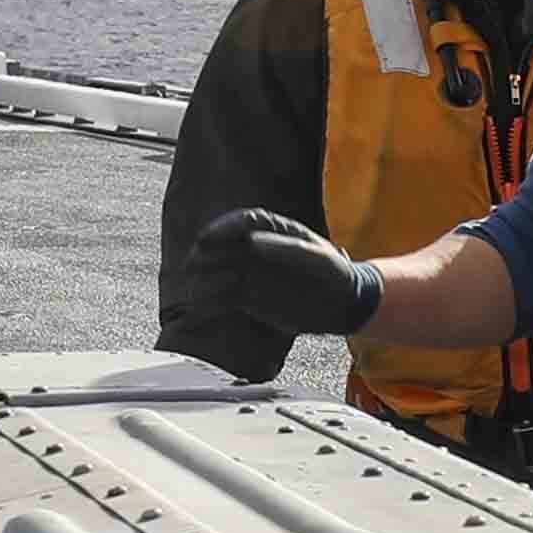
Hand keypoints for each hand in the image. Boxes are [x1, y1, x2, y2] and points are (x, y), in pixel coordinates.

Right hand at [187, 207, 381, 340]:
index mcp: (276, 230)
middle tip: (192, 265)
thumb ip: (286, 249)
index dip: (223, 228)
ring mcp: (252, 272)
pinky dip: (210, 303)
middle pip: (225, 246)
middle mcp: (259, 249)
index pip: (244, 222)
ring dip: (203, 280)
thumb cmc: (335, 275)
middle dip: (206, 254)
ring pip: (220, 273)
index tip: (206, 239)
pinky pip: (224, 298)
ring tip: (191, 291)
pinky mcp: (249, 297)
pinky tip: (198, 309)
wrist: (341, 306)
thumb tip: (251, 242)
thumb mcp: (317, 259)